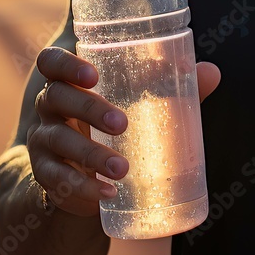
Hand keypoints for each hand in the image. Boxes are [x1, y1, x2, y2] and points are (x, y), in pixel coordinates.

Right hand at [27, 46, 220, 216]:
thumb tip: (211, 72)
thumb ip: (169, 87)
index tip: (94, 75)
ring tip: (121, 168)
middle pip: (56, 97)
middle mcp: (49, 106)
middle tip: (122, 124)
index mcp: (69, 80)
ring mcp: (44, 140)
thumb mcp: (135, 103)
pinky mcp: (47, 174)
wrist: (81, 175)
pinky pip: (56, 179)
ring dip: (90, 154)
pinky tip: (107, 193)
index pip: (51, 62)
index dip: (66, 64)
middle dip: (89, 109)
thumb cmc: (112, 124)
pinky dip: (83, 188)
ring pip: (58, 140)